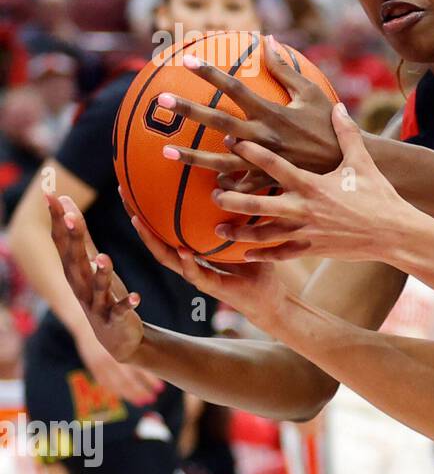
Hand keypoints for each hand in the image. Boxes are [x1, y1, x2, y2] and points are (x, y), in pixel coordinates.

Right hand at [46, 193, 161, 405]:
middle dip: (72, 238)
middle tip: (71, 216)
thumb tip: (65, 201)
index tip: (50, 192)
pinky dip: (126, 304)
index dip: (57, 218)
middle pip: (74, 260)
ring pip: (96, 286)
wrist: (116, 337)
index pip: (62, 240)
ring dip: (100, 273)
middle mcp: (80, 285)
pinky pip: (120, 311)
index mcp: (74, 269)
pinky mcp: (114, 319)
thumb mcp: (90, 261)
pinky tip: (136, 297)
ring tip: (104, 258)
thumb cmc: (101, 291)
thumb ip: (79, 234)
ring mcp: (96, 303)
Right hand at [122, 189, 292, 329]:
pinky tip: (183, 250)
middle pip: (155, 238)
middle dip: (137, 217)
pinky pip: (196, 274)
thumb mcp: (246, 231)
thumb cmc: (257, 262)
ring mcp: (196, 274)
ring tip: (137, 220)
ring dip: (150, 240)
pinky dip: (188, 263)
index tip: (134, 183)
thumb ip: (238, 211)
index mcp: (192, 246)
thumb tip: (241, 176)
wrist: (270, 297)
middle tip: (123, 194)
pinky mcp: (212, 287)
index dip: (149, 207)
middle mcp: (188, 259)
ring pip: (166, 257)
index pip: (164, 225)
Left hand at [156, 34, 343, 192]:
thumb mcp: (312, 94)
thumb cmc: (331, 125)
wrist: (348, 164)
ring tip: (165, 152)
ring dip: (192, 158)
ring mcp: (264, 162)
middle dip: (189, 110)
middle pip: (219, 122)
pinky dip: (223, 187)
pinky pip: (241, 187)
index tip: (188, 60)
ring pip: (221, 161)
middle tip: (162, 99)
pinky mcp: (269, 182)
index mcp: (273, 113)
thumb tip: (266, 41)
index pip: (236, 89)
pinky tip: (206, 186)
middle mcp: (264, 137)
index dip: (211, 73)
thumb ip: (285, 69)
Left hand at [209, 102, 417, 263]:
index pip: (273, 164)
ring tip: (219, 228)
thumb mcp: (361, 161)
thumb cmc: (379, 195)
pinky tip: (246, 254)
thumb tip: (339, 106)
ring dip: (238, 231)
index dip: (249, 151)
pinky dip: (262, 254)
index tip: (230, 142)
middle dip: (230, 198)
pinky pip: (280, 254)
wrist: (394, 233)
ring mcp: (306, 231)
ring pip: (262, 233)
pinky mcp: (312, 249)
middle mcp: (303, 207)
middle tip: (212, 192)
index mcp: (311, 182)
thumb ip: (347, 133)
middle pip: (256, 203)